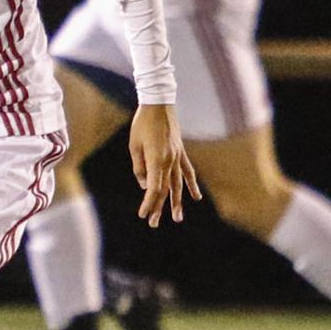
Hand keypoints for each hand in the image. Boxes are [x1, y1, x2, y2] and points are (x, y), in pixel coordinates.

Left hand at [127, 104, 199, 226]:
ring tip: (178, 218)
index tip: (143, 214)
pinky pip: (188, 172)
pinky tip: (196, 198)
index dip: (148, 203)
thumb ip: (139, 167)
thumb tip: (144, 186)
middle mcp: (170, 161)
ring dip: (177, 202)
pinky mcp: (181, 152)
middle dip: (159, 208)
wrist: (158, 105)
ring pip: (178, 184)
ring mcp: (178, 157)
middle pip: (164, 189)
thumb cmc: (141, 125)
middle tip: (154, 224)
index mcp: (156, 160)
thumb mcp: (134, 146)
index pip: (153, 188)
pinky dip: (191, 185)